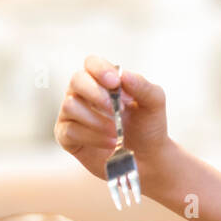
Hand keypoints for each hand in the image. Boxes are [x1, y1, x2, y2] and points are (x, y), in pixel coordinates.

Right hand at [53, 55, 169, 181]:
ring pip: (70, 105)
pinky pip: (69, 130)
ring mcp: (72, 114)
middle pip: (77, 80)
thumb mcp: (154, 103)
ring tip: (116, 132)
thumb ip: (142, 86)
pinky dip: (92, 136)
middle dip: (97, 94)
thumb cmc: (149, 126)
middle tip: (117, 110)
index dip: (100, 69)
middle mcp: (84, 93)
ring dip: (97, 120)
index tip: (115, 82)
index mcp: (104, 80)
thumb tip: (124, 75)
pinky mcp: (66, 135)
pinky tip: (110, 142)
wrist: (148, 157)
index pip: (92, 63)